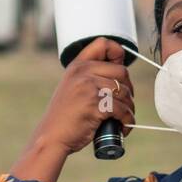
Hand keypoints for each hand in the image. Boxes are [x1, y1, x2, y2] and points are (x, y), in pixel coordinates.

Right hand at [33, 36, 135, 158]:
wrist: (51, 137)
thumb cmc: (65, 117)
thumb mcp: (72, 88)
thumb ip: (90, 78)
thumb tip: (121, 77)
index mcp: (77, 65)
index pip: (103, 44)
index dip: (118, 52)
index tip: (120, 70)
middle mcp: (82, 72)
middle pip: (122, 71)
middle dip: (129, 89)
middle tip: (126, 103)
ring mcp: (88, 87)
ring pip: (124, 91)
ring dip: (130, 107)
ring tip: (124, 118)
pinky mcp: (95, 105)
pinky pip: (122, 109)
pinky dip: (127, 120)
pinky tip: (122, 127)